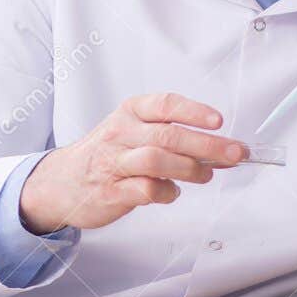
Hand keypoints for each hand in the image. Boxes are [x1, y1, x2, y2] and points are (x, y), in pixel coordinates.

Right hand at [18, 93, 244, 233]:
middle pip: (168, 135)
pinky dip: (166, 192)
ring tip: (206, 174)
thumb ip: (174, 139)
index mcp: (129, 113)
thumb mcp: (134, 133)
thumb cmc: (107, 155)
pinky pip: (145, 190)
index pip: (164, 104)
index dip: (193, 111)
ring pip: (156, 160)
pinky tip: (171, 192)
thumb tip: (221, 149)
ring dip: (189, 168)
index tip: (218, 121)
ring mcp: (114, 163)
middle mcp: (121, 134)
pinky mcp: (111, 191)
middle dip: (206, 145)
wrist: (62, 182)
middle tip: (234, 153)